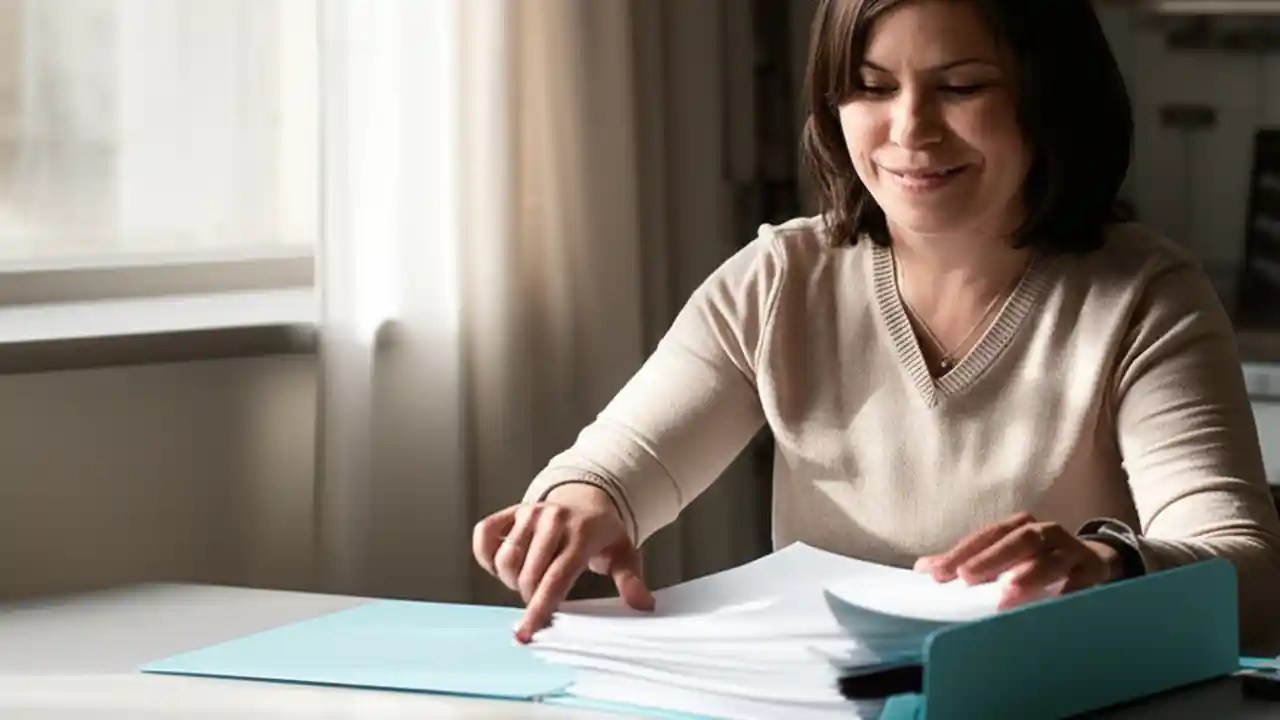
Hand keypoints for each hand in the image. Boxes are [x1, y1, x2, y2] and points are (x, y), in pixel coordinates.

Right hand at [472, 484, 654, 642]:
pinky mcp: (511, 510)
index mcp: (582, 532)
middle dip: (531, 598)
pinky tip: (503, 567)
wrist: (587, 499)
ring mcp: (529, 512)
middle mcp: (553, 519)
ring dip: (511, 580)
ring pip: (505, 560)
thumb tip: (642, 605)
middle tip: (542, 600)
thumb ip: (630, 580)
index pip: (557, 578)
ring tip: (529, 580)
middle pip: (528, 574)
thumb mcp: (624, 554)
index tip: (527, 632)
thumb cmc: (603, 533)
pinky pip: (484, 537)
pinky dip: (486, 557)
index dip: (540, 608)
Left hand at [913, 513, 1121, 609]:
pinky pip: (1081, 580)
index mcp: (1016, 527)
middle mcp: (1043, 532)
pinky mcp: (1092, 570)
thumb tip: (922, 569)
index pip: (985, 536)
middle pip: (1016, 540)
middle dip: (990, 559)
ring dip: (1029, 574)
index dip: (960, 553)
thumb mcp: (1003, 557)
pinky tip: (1053, 603)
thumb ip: (966, 562)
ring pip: (1050, 558)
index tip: (936, 574)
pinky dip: (1068, 591)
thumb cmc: (1035, 562)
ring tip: (1008, 593)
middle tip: (967, 577)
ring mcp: (1070, 550)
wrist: (1092, 562)